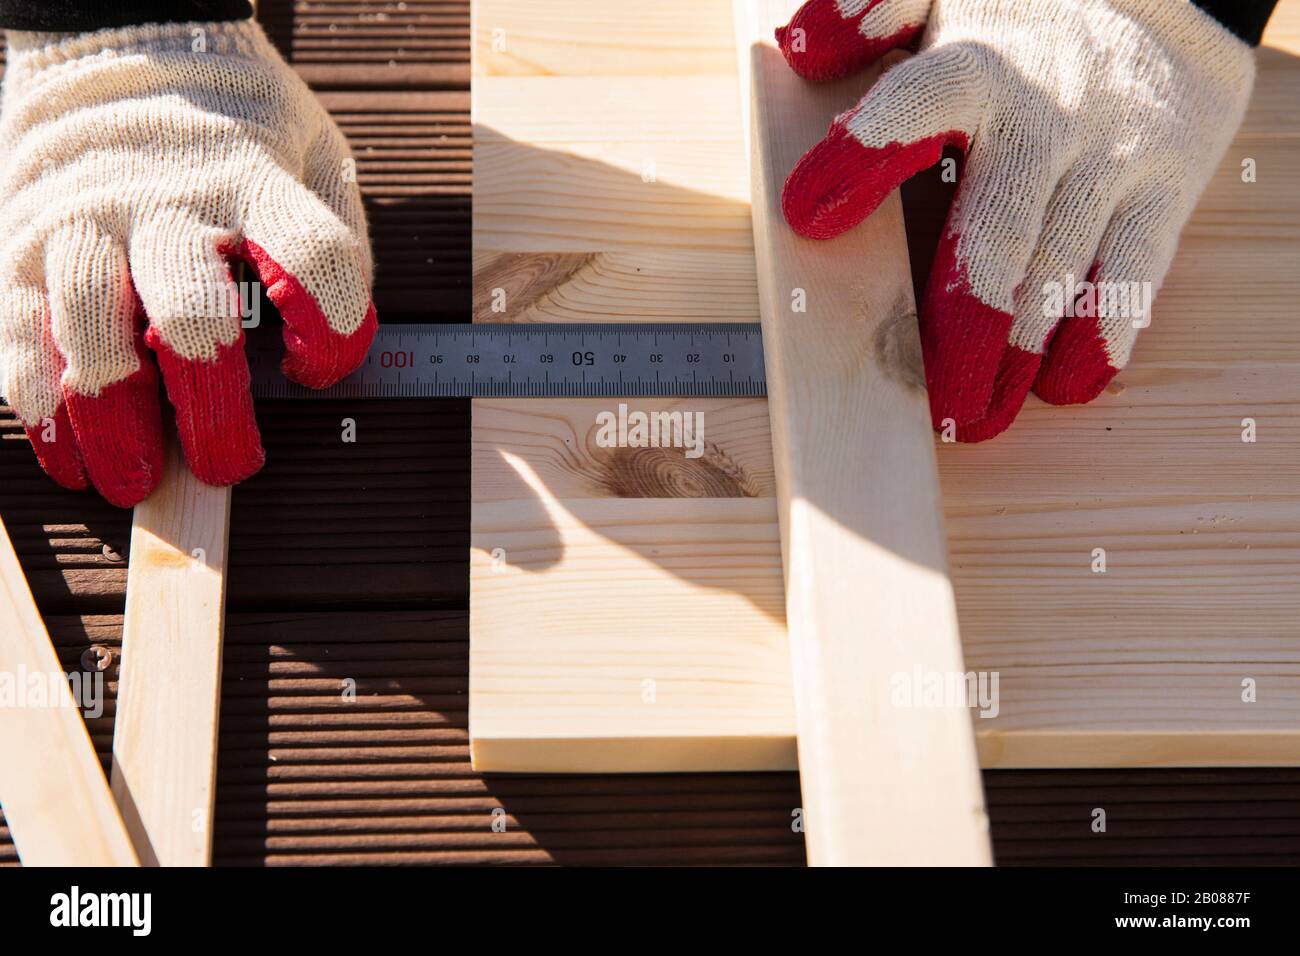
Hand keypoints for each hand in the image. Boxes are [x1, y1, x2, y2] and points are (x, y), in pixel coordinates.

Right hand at [0, 19, 375, 504]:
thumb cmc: (237, 119)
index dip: (329, 329)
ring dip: (113, 419)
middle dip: (211, 404)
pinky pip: (15, 326)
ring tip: (132, 480)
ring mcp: (86, 219)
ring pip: (92, 330)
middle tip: (227, 466)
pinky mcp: (20, 237)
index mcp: (258, 180)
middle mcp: (168, 202)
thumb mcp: (315, 152)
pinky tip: (61, 448)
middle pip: (193, 313)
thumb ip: (338, 237)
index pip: (312, 260)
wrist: (117, 34)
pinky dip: (33, 396)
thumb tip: (345, 335)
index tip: (318, 368)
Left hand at [777, 0, 1254, 439]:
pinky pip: (1139, 268)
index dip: (862, 160)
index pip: (912, 111)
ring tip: (984, 417)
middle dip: (965, 324)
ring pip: (1066, 268)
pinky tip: (1073, 383)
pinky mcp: (1168, 183)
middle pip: (998, 233)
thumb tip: (803, 45)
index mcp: (975, 66)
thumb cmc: (1026, 7)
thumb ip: (870, 6)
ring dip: (1025, 352)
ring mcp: (1113, 156)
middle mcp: (1047, 118)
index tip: (808, 215)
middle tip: (936, 406)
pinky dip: (1108, 331)